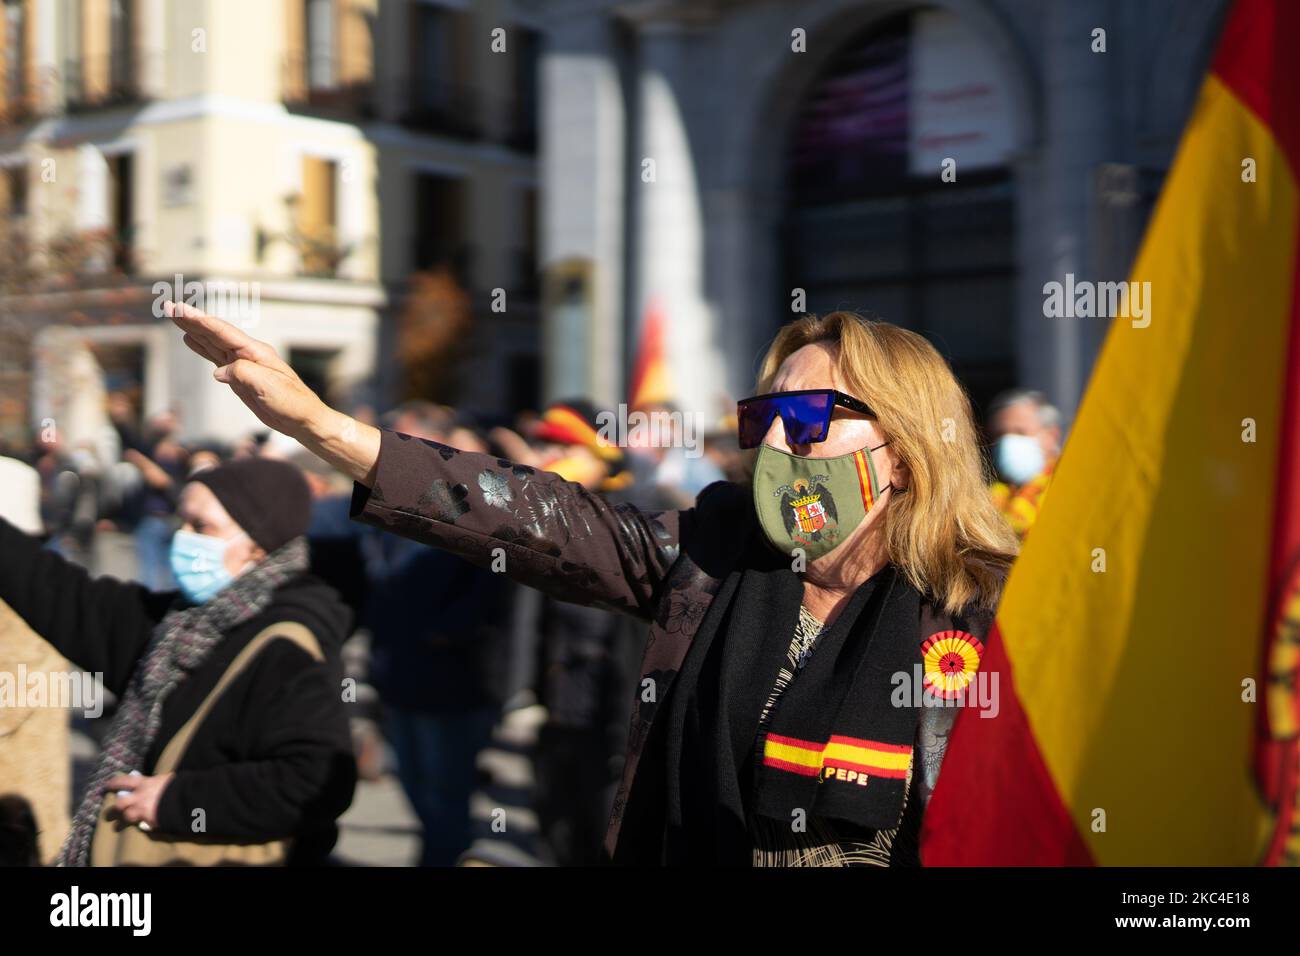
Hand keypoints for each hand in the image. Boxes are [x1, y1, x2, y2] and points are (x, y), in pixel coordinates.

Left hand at [106, 772, 174, 830]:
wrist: (185, 800)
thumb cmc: (178, 786)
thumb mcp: (166, 779)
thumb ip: (157, 782)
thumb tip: (155, 782)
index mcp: (144, 784)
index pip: (124, 781)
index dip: (114, 783)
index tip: (108, 785)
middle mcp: (140, 797)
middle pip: (120, 803)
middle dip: (115, 807)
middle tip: (114, 810)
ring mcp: (142, 810)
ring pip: (127, 816)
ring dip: (124, 819)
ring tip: (121, 824)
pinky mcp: (148, 821)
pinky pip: (141, 823)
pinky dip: (141, 823)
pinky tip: (143, 824)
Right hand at [165, 301, 325, 440]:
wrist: (302, 419)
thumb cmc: (291, 402)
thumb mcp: (267, 386)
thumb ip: (242, 373)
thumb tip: (218, 372)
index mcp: (256, 352)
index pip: (222, 332)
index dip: (200, 320)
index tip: (180, 309)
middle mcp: (248, 354)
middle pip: (214, 333)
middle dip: (191, 320)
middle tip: (168, 306)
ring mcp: (243, 364)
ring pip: (213, 343)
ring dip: (193, 330)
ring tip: (175, 316)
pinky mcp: (239, 377)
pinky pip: (216, 358)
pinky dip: (202, 348)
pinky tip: (190, 339)